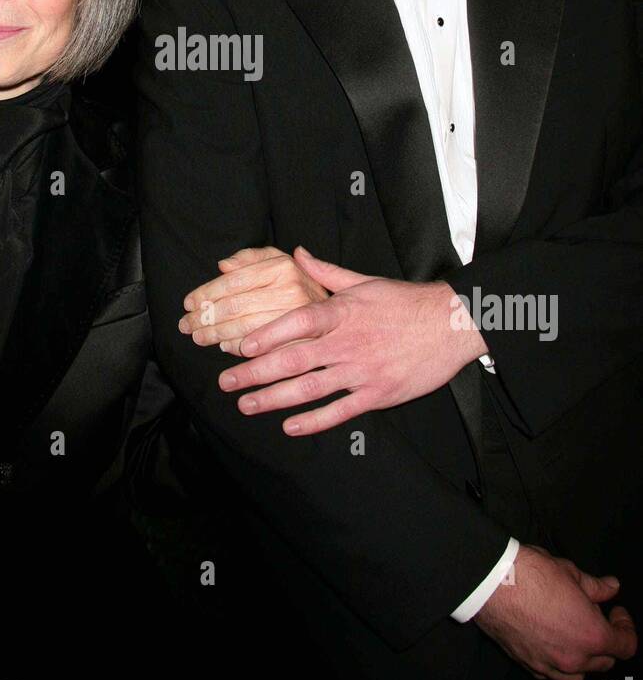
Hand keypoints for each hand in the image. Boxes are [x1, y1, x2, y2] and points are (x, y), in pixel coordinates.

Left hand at [179, 245, 329, 353]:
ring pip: (246, 330)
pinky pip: (263, 350)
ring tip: (200, 338)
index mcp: (283, 268)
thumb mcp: (283, 260)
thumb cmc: (307, 285)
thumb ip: (253, 257)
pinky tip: (226, 349)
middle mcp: (291, 291)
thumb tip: (223, 265)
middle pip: (236, 307)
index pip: (234, 282)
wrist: (352, 312)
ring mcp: (298, 320)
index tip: (189, 304)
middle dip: (206, 318)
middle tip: (187, 326)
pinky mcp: (303, 344)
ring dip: (217, 336)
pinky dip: (240, 350)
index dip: (206, 293)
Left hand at [207, 246, 486, 435]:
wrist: (451, 324)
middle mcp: (347, 342)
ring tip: (247, 405)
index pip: (297, 323)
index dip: (266, 336)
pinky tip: (290, 426)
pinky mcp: (378, 394)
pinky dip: (314, 421)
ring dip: (274, 399)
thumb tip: (297, 253)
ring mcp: (362, 371)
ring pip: (310, 389)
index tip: (240, 346)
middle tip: (227, 382)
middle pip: (293, 360)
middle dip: (255, 373)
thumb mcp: (364, 280)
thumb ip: (325, 271)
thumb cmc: (406, 301)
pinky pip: (340, 411)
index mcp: (342, 311)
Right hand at [475, 544, 637, 679]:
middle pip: (604, 662)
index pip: (625, 645)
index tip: (616, 612)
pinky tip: (551, 641)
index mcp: (591, 634)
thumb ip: (595, 586)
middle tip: (594, 617)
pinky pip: (551, 674)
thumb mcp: (570, 572)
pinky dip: (556, 663)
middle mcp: (573, 657)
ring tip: (574, 636)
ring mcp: (549, 664)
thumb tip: (610, 587)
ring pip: (578, 676)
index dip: (625, 627)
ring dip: (583, 659)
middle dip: (605, 641)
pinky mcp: (527, 663)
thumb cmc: (528, 575)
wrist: (489, 582)